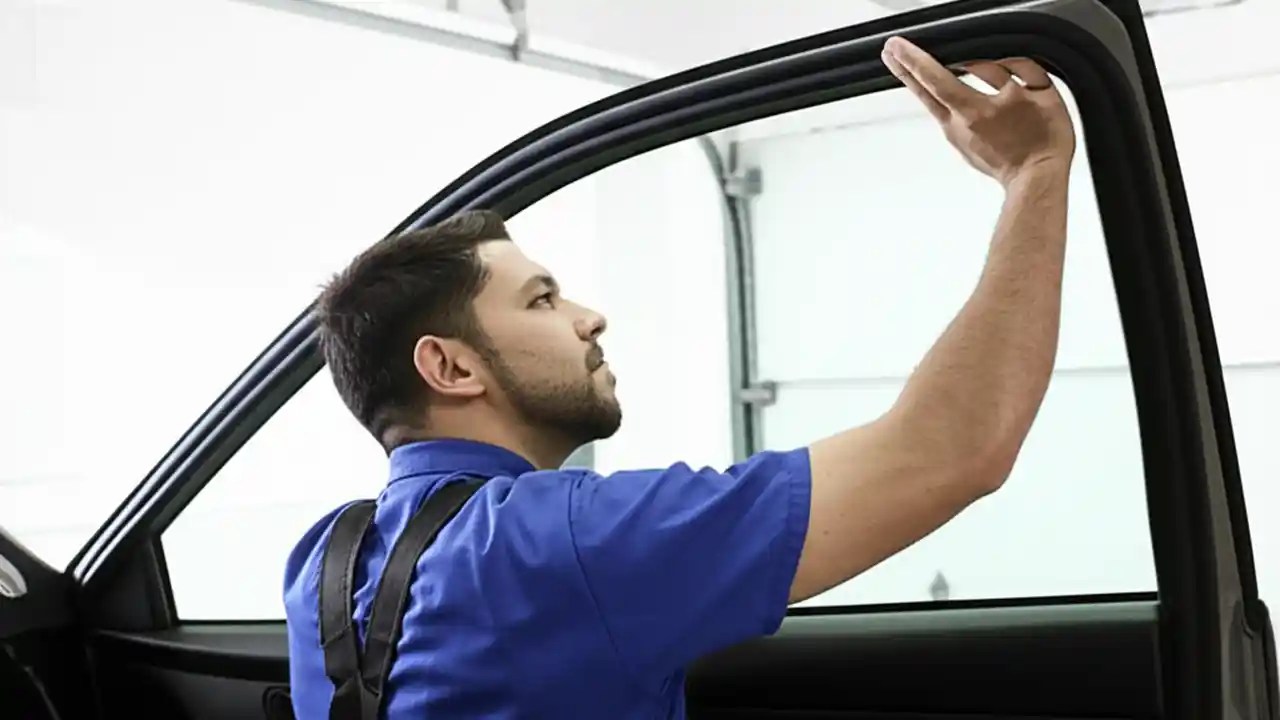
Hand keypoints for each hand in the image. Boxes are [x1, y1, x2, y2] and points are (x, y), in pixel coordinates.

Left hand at [881, 36, 1075, 187]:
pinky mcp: (963, 147)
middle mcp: (958, 126)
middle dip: (905, 70)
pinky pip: (949, 117)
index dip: (914, 60)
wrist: (1037, 180)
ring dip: (921, 85)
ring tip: (909, 69)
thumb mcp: (1039, 92)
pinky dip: (942, 102)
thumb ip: (1010, 70)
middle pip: (924, 93)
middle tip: (890, 54)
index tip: (897, 47)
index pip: (935, 79)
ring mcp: (958, 138)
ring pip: (935, 105)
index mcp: (973, 110)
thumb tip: (986, 62)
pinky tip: (945, 94)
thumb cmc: (1043, 140)